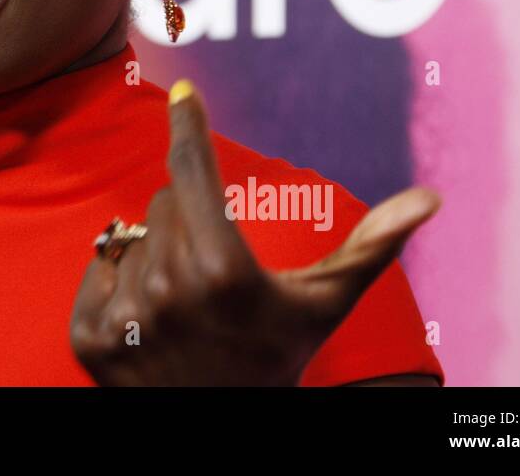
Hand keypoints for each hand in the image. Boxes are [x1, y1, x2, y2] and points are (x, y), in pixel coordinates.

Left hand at [69, 79, 439, 384]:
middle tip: (214, 267)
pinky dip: (121, 282)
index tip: (186, 90)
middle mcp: (167, 288)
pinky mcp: (89, 335)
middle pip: (165, 200)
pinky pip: (101, 267)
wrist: (221, 428)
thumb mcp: (325, 303)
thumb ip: (372, 247)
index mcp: (224, 270)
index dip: (190, 125)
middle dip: (189, 217)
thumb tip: (429, 198)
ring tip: (186, 300)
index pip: (192, 171)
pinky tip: (150, 315)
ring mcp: (125, 314)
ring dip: (157, 251)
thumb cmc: (277, 355)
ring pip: (133, 234)